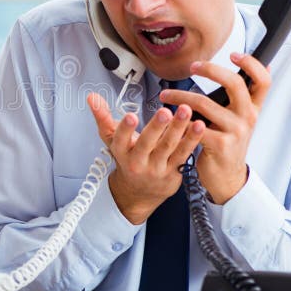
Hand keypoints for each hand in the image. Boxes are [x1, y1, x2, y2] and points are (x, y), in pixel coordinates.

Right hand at [87, 93, 204, 223]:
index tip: (131, 116)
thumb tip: (92, 97)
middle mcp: (138, 162)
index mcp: (121, 152)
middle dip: (156, 127)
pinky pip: (183, 154)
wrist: (139, 193)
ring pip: (168, 147)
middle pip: (147, 144)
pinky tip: (198, 126)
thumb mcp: (112, 140)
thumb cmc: (127, 160)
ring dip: (178, 129)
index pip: (120, 140)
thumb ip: (103, 117)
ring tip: (186, 112)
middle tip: (165, 112)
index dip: (125, 129)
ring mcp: (157, 168)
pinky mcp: (174, 172)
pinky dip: (191, 140)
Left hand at [159, 52, 270, 203]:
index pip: (263, 80)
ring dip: (180, 96)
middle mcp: (248, 118)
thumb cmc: (227, 143)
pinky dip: (177, 120)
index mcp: (253, 109)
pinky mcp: (220, 145)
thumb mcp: (237, 120)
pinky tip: (167, 117)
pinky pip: (194, 126)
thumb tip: (242, 68)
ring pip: (204, 103)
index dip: (252, 64)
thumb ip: (237, 98)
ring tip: (165, 95)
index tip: (234, 53)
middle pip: (235, 83)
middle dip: (210, 70)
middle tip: (192, 66)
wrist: (226, 178)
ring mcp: (235, 131)